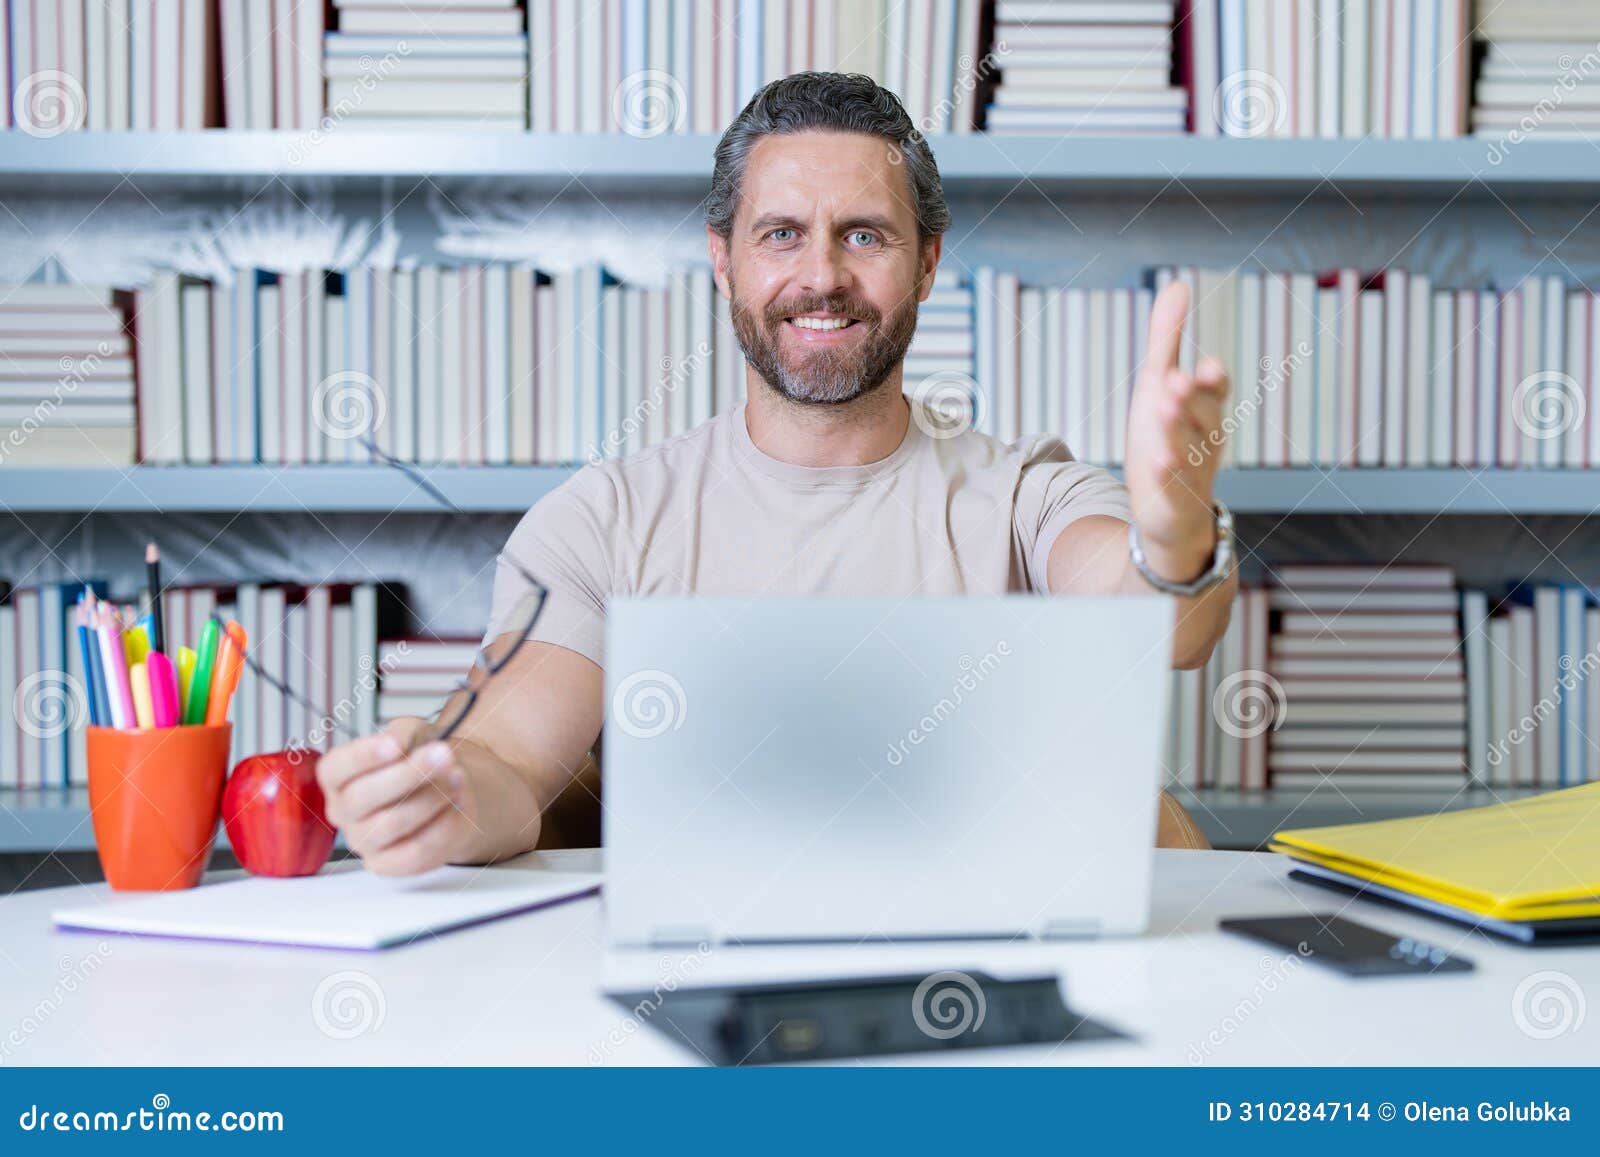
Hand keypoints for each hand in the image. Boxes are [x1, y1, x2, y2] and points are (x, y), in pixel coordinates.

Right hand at [316, 718, 480, 876]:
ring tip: (458, 776)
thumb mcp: (412, 733)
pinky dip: (443, 824)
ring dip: (432, 797)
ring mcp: (363, 841)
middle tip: (443, 755)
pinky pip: (416, 850)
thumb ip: (402, 733)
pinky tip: (457, 802)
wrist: (447, 790)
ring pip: (393, 823)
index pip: (335, 769)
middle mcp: (343, 811)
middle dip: (409, 774)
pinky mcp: (388, 864)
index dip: (362, 756)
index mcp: (337, 777)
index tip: (394, 744)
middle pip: (363, 797)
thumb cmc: (419, 759)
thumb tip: (399, 744)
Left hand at [1123, 280, 1230, 580]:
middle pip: (1205, 418)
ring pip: (1192, 451)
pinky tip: (1158, 460)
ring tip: (1164, 406)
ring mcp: (1192, 473)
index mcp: (1204, 412)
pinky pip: (1175, 488)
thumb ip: (1167, 339)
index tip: (1210, 365)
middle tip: (1178, 379)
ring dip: (1180, 430)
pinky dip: (1169, 475)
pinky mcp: (1173, 501)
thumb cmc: (1166, 440)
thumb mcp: (1159, 385)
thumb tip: (1178, 284)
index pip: (1216, 393)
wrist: (1169, 514)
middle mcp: (1204, 441)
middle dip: (1193, 400)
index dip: (1214, 382)